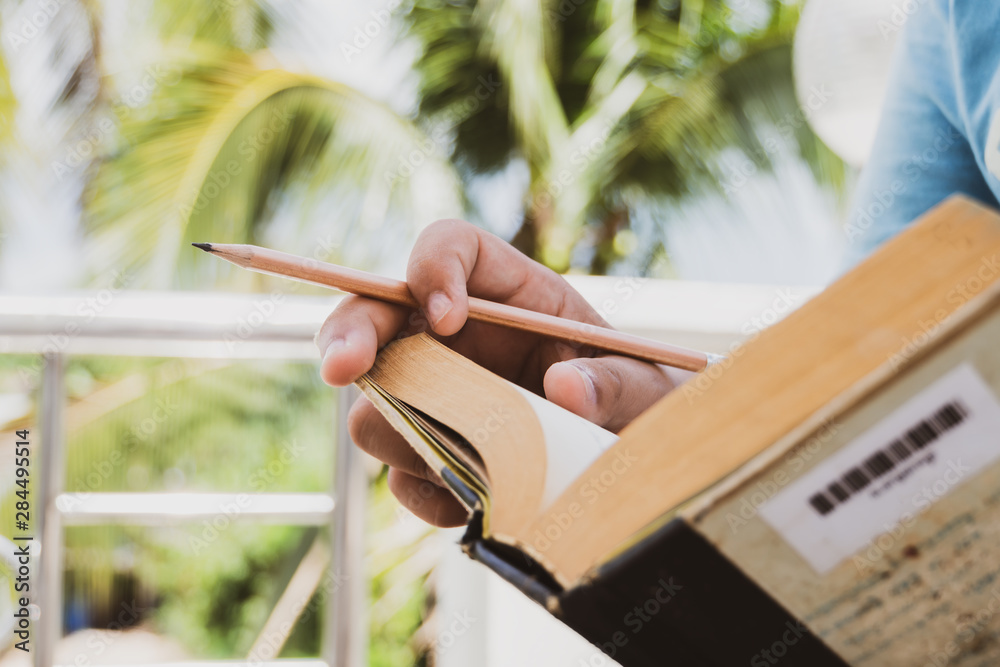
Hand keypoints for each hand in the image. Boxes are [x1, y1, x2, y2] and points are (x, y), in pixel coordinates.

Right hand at [316, 220, 688, 525]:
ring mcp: (440, 396)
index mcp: (511, 295)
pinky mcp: (437, 452)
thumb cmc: (641, 405)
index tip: (446, 318)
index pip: (450, 247)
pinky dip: (427, 488)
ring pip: (374, 398)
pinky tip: (471, 500)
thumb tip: (566, 390)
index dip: (432, 269)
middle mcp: (461, 338)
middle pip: (376, 312)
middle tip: (342, 368)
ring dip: (394, 424)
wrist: (636, 467)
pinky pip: (401, 472)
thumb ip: (618, 384)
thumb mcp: (647, 387)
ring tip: (458, 457)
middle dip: (351, 334)